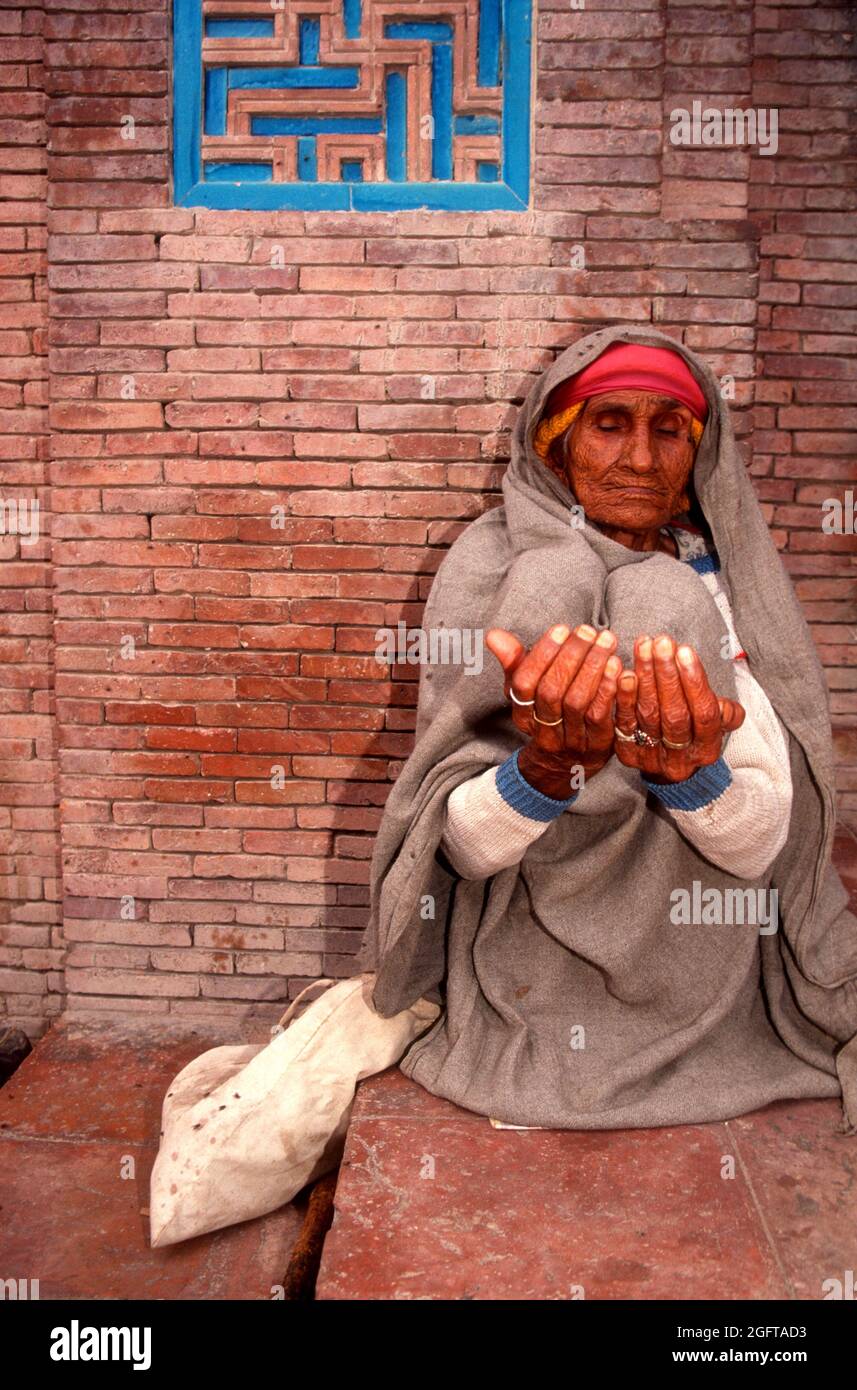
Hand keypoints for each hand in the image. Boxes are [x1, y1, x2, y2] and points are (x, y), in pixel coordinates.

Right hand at [485, 623, 622, 799]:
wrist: (568, 764)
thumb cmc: (549, 714)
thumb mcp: (528, 691)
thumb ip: (514, 661)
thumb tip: (493, 635)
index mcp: (522, 715)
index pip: (523, 685)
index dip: (541, 656)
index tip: (560, 629)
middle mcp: (542, 730)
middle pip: (551, 692)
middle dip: (571, 656)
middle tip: (588, 630)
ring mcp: (570, 740)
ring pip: (577, 702)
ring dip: (592, 667)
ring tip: (605, 640)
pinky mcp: (597, 745)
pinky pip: (600, 716)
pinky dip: (607, 688)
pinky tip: (615, 664)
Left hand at [614, 632, 744, 782]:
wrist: (666, 765)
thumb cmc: (693, 732)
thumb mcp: (716, 724)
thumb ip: (724, 712)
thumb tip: (726, 704)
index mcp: (707, 749)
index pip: (704, 714)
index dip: (694, 682)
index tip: (685, 650)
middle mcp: (681, 758)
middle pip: (675, 713)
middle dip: (667, 674)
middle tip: (661, 643)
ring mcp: (652, 757)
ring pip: (649, 714)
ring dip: (646, 677)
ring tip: (644, 647)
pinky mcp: (628, 754)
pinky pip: (624, 722)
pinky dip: (624, 697)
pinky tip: (624, 673)